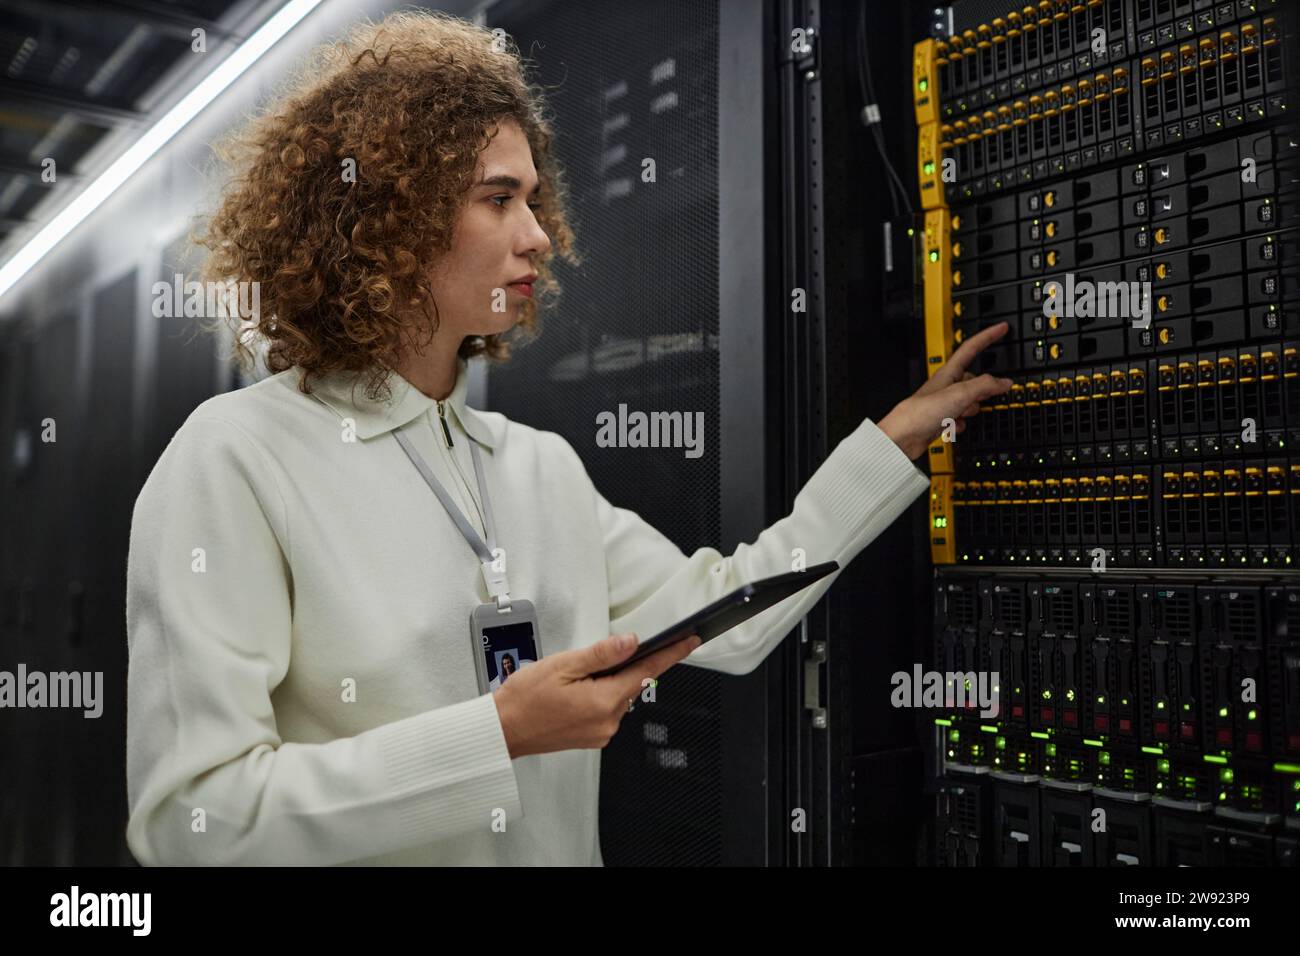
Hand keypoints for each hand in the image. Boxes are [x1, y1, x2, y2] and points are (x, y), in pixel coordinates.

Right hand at [492, 632, 701, 758]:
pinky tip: (573, 694)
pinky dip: (598, 696)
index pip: (647, 670)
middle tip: (585, 663)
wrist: (504, 729)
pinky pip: (606, 709)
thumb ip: (601, 654)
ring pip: (617, 696)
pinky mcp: (593, 737)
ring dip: (604, 682)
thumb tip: (631, 642)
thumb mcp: (562, 665)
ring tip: (570, 682)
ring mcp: (601, 732)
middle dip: (618, 667)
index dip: (672, 653)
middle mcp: (607, 721)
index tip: (690, 641)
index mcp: (603, 701)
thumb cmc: (524, 699)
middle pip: (630, 682)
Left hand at [877, 321, 1014, 459]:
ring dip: (971, 409)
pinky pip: (961, 418)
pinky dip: (961, 424)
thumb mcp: (960, 394)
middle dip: (983, 389)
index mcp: (948, 373)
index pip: (972, 347)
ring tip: (961, 413)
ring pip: (970, 401)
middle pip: (974, 379)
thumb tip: (1003, 382)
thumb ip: (984, 385)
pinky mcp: (942, 419)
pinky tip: (953, 426)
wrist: (903, 438)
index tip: (1001, 328)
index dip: (988, 336)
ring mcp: (944, 403)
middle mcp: (946, 385)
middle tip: (985, 395)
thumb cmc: (920, 413)